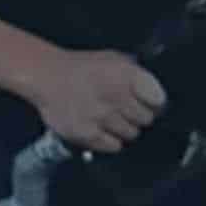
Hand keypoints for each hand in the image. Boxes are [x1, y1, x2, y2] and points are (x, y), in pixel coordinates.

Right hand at [28, 49, 167, 153]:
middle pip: (147, 119)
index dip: (155, 102)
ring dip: (124, 128)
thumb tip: (154, 93)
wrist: (47, 77)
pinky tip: (102, 129)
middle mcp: (116, 96)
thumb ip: (136, 74)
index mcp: (126, 75)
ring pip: (132, 134)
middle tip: (126, 110)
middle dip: (139, 115)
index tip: (150, 103)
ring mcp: (102, 117)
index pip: (158, 99)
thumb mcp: (114, 59)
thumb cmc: (81, 68)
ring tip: (110, 118)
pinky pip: (114, 146)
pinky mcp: (88, 135)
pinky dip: (111, 140)